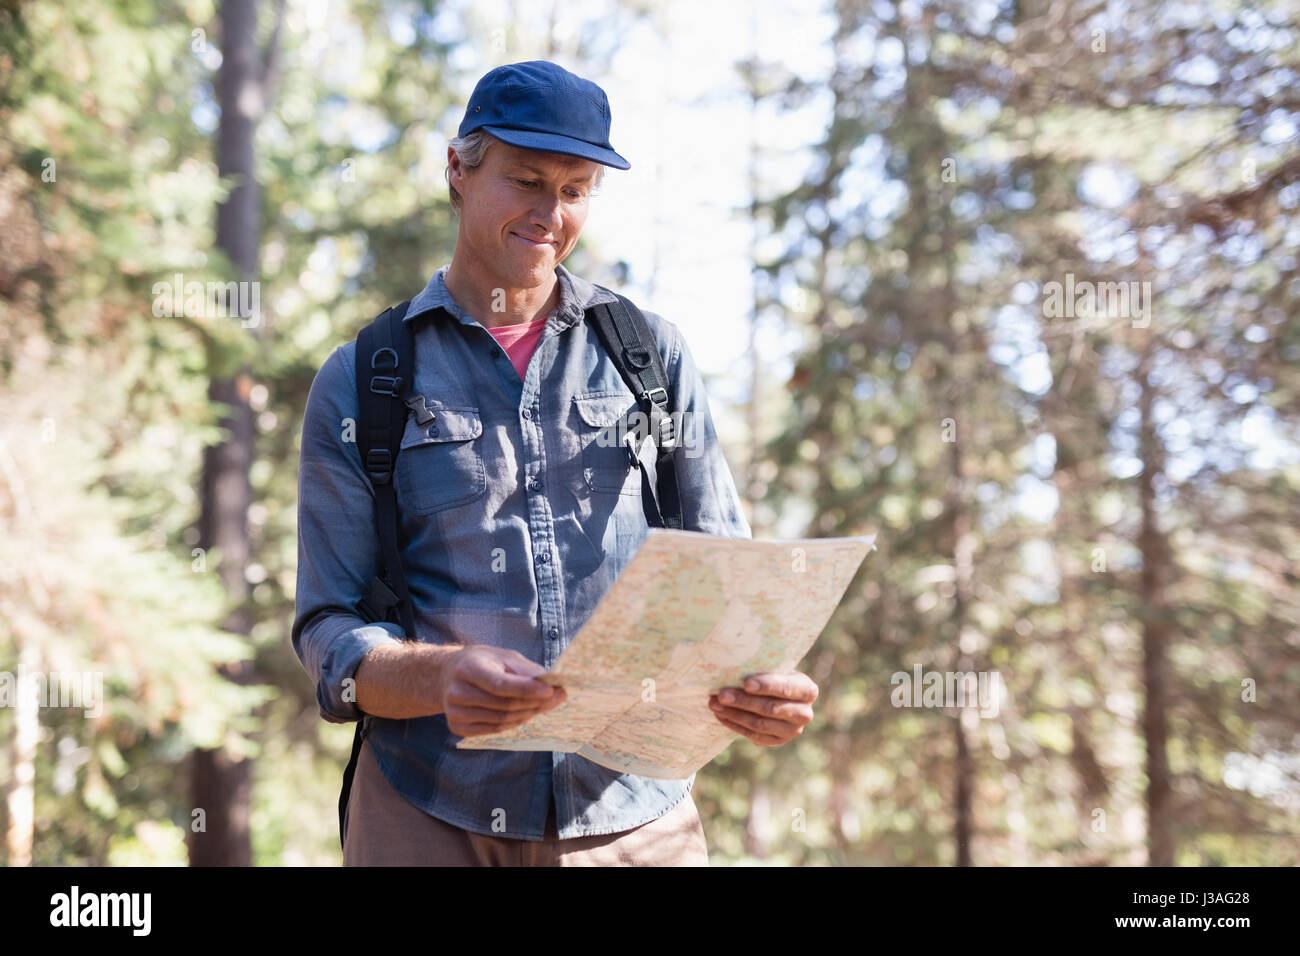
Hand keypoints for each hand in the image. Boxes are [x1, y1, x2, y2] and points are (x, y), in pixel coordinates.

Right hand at [437, 645, 565, 737]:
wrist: (447, 675)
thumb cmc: (481, 662)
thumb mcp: (502, 656)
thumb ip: (525, 670)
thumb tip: (551, 682)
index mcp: (468, 668)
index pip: (500, 684)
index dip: (527, 689)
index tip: (551, 690)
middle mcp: (457, 692)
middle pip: (505, 705)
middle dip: (535, 702)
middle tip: (558, 696)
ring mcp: (455, 713)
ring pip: (503, 720)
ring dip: (528, 713)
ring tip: (544, 704)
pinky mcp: (457, 727)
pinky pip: (495, 730)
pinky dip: (514, 723)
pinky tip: (526, 713)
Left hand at [708, 671, 817, 745]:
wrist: (781, 695)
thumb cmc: (775, 675)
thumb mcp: (776, 668)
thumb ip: (763, 669)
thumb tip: (731, 668)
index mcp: (807, 690)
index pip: (786, 688)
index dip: (767, 686)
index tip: (746, 683)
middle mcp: (804, 713)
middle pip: (770, 708)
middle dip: (743, 701)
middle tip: (721, 695)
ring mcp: (793, 730)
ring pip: (760, 724)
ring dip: (734, 714)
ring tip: (715, 705)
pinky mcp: (779, 741)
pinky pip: (755, 736)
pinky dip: (735, 725)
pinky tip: (721, 716)